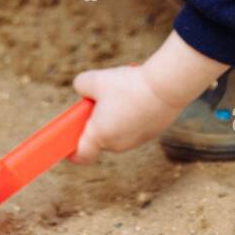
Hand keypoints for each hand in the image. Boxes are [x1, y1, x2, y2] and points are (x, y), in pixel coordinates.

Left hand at [67, 64, 183, 163]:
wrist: (167, 88)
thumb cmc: (129, 86)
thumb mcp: (96, 79)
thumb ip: (81, 85)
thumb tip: (82, 90)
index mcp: (100, 135)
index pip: (81, 155)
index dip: (71, 152)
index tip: (67, 143)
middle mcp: (117, 144)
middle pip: (99, 136)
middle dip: (96, 119)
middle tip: (99, 98)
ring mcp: (136, 141)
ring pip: (117, 129)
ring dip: (114, 115)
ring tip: (122, 92)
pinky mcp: (151, 133)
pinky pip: (133, 126)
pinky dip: (131, 114)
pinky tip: (137, 96)